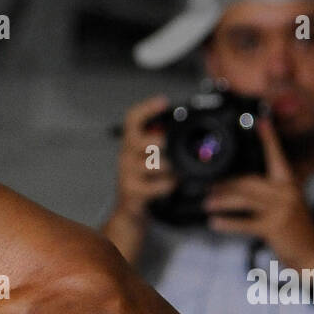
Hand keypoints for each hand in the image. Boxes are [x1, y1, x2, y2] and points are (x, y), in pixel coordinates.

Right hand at [112, 94, 178, 220]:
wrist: (130, 212)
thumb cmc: (146, 182)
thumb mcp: (151, 159)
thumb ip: (163, 142)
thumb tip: (188, 125)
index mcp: (131, 143)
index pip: (132, 119)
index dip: (147, 108)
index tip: (164, 101)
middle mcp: (125, 156)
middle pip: (136, 139)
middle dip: (157, 141)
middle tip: (169, 144)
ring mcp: (127, 174)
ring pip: (150, 163)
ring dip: (168, 166)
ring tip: (178, 171)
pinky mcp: (132, 191)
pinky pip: (154, 185)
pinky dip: (168, 185)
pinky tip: (173, 185)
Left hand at [204, 116, 313, 269]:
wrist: (312, 251)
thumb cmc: (293, 227)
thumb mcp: (285, 203)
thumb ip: (267, 192)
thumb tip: (237, 187)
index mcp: (288, 182)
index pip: (277, 155)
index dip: (268, 138)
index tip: (260, 121)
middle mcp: (286, 191)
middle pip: (250, 180)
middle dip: (226, 182)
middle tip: (207, 185)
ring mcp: (281, 208)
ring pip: (245, 198)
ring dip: (223, 200)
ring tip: (207, 202)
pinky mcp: (274, 227)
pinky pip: (245, 223)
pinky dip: (227, 223)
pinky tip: (214, 223)